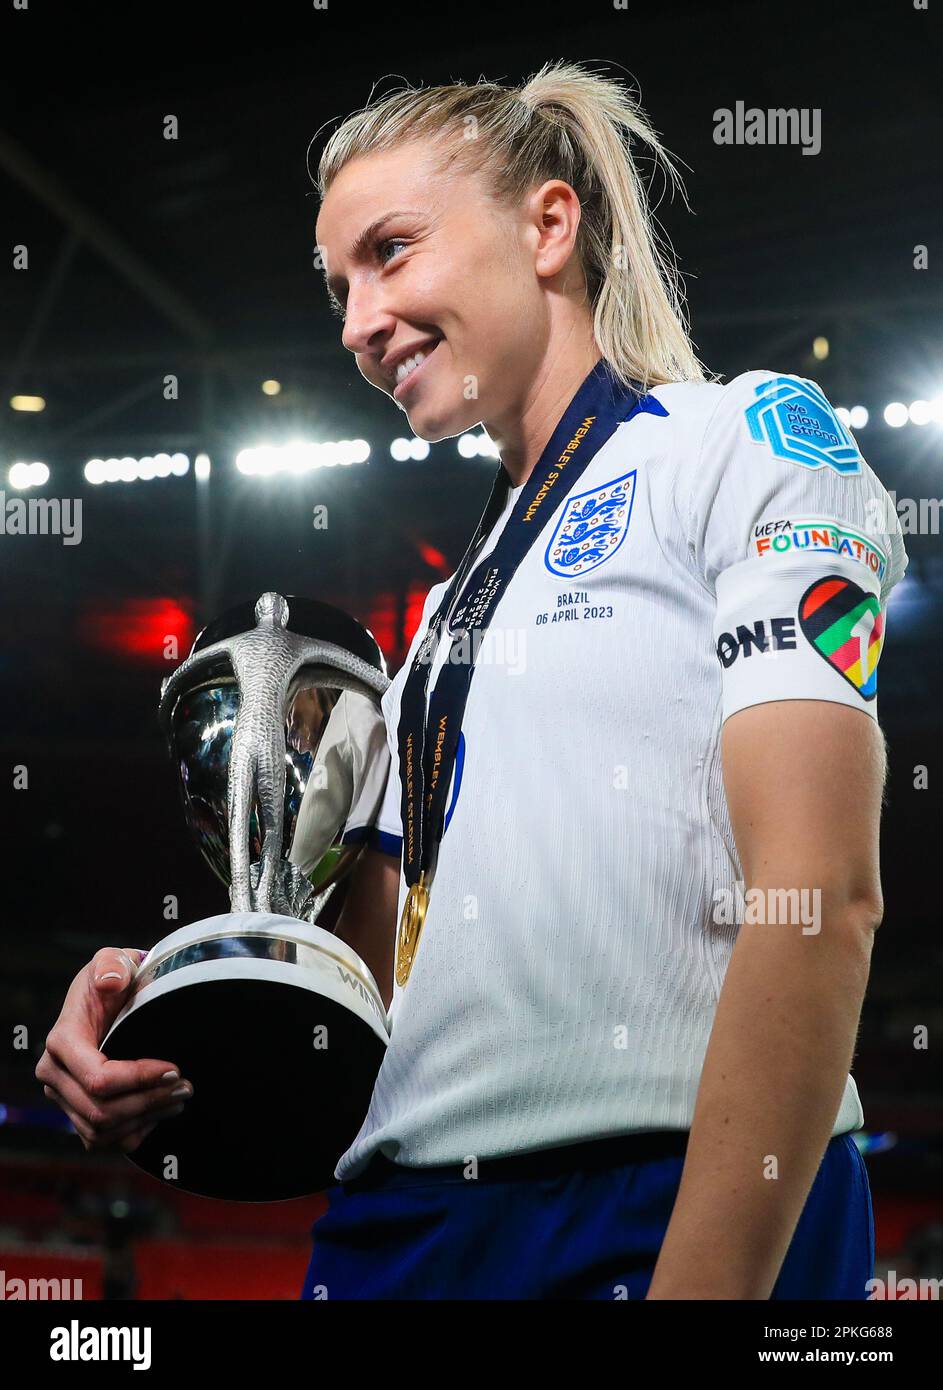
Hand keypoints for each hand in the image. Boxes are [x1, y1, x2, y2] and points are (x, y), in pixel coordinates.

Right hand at [35, 947, 192, 1153]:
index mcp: (61, 1041)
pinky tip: (159, 1113)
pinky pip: (101, 1140)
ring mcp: (63, 1097)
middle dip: (149, 1101)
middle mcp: (54, 1074)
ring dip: (146, 1119)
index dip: (139, 1079)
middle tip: (187, 1086)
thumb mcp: (113, 960)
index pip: (99, 1077)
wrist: (107, 998)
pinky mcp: (75, 1112)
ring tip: (180, 1098)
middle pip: (101, 1110)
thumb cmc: (112, 978)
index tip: (175, 1068)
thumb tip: (110, 982)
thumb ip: (112, 964)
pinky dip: (133, 1133)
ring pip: (101, 1130)